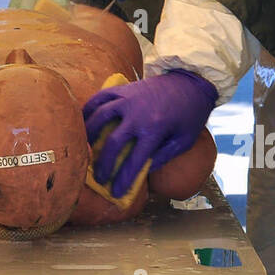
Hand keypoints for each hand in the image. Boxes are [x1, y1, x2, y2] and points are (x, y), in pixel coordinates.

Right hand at [82, 70, 217, 197]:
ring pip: (100, 117)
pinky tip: (83, 121)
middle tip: (100, 178)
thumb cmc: (190, 114)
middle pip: (112, 143)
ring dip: (89, 135)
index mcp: (155, 130)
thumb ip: (163, 157)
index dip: (123, 179)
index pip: (134, 161)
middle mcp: (137, 114)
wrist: (191, 81)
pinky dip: (89, 108)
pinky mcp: (123, 88)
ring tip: (86, 150)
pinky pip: (100, 97)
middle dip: (103, 164)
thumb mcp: (184, 141)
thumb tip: (142, 171)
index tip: (115, 192)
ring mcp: (128, 99)